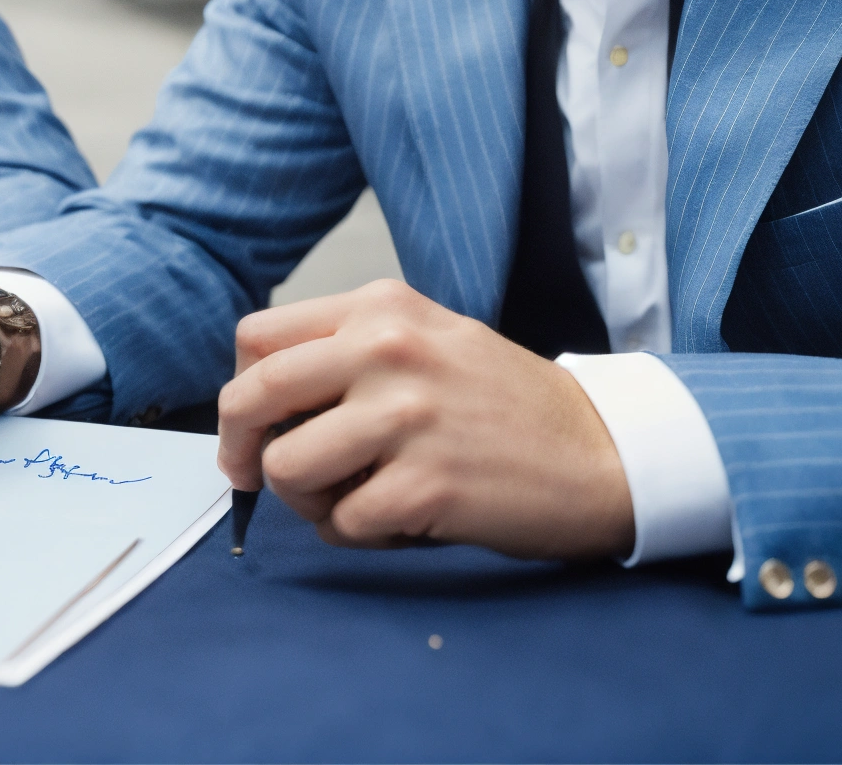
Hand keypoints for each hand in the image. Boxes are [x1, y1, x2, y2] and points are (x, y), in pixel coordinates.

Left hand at [216, 280, 633, 559]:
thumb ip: (347, 351)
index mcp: (380, 308)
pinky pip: (341, 523)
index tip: (249, 425)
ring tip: (354, 498)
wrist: (602, 450)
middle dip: (239, 448)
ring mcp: (406, 417)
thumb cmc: (503, 402)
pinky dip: (359, 533)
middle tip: (252, 477)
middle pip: (254, 397)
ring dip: (307, 500)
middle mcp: (387, 349)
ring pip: (285, 468)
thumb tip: (259, 404)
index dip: (239, 388)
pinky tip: (399, 520)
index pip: (257, 338)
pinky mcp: (425, 484)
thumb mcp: (426, 338)